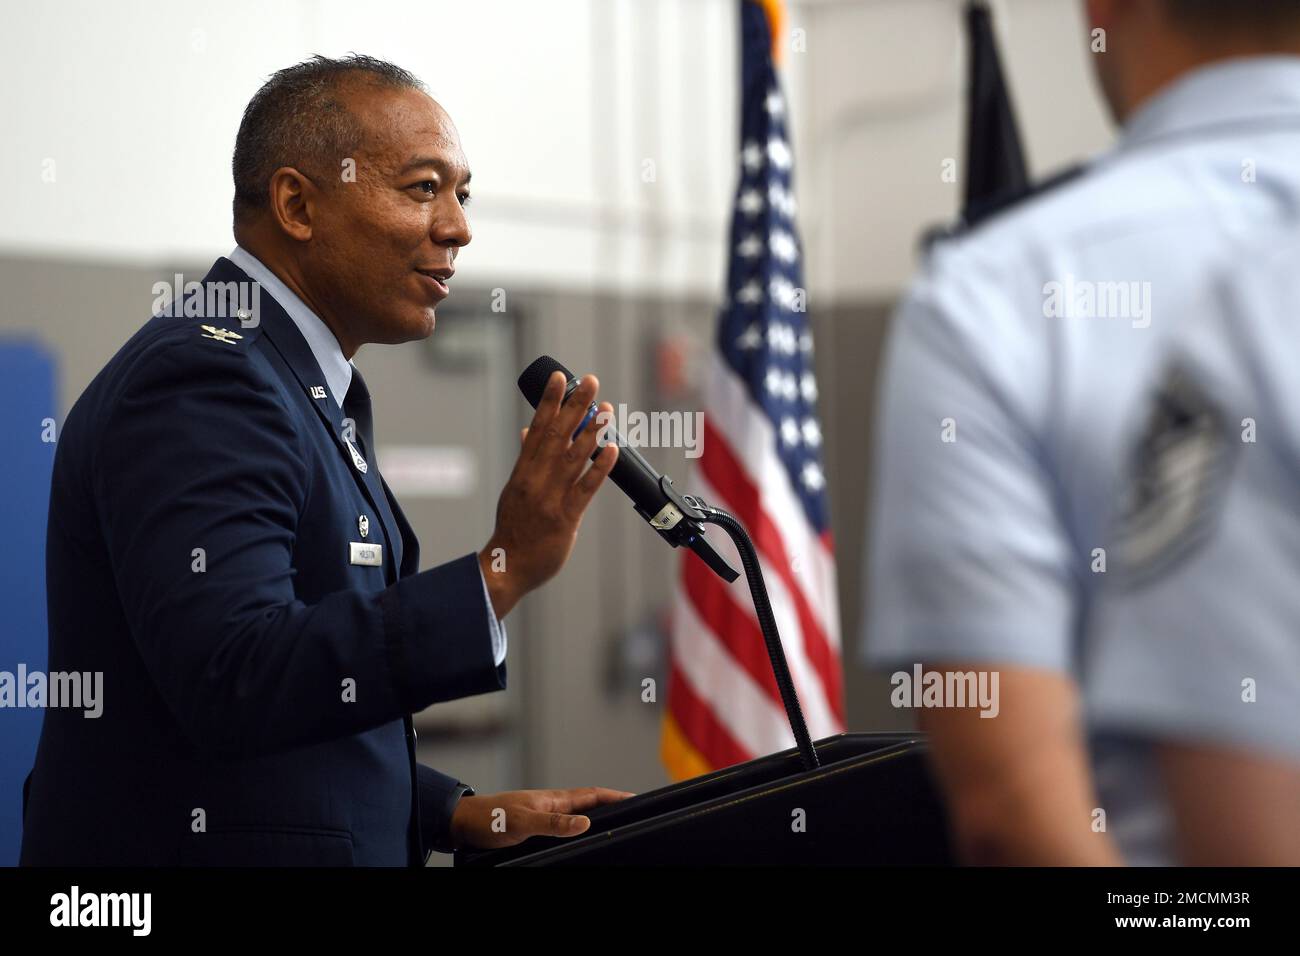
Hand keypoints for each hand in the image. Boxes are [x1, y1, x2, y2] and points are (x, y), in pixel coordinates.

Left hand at [450, 786, 634, 849]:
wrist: (462, 823)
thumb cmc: (489, 818)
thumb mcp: (524, 822)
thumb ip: (554, 822)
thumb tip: (586, 823)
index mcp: (553, 798)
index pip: (592, 795)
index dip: (615, 796)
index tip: (636, 798)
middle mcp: (550, 805)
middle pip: (588, 804)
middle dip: (611, 806)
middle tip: (632, 811)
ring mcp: (542, 815)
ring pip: (576, 815)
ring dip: (595, 816)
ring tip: (613, 823)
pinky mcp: (533, 827)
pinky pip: (563, 826)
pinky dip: (577, 829)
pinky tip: (579, 837)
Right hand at [479, 371, 617, 617]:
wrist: (506, 566)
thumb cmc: (513, 529)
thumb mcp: (514, 489)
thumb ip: (526, 460)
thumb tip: (528, 431)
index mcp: (523, 471)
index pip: (538, 428)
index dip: (549, 401)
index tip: (559, 377)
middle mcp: (536, 479)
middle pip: (557, 435)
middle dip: (575, 406)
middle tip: (590, 381)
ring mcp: (550, 498)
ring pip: (572, 457)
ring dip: (591, 431)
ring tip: (606, 409)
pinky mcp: (565, 518)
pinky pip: (585, 488)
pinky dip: (599, 468)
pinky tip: (612, 450)